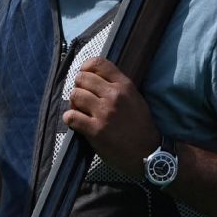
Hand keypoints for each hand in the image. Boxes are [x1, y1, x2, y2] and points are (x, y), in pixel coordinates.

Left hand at [61, 57, 160, 178]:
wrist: (147, 153)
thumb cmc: (140, 126)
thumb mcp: (135, 98)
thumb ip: (117, 86)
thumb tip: (94, 76)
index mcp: (124, 86)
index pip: (98, 63)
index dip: (86, 68)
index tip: (84, 76)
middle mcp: (114, 96)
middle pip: (82, 78)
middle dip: (79, 87)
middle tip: (83, 98)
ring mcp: (104, 113)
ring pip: (75, 95)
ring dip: (74, 103)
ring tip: (80, 110)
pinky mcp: (95, 130)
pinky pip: (71, 116)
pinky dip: (70, 118)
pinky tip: (76, 121)